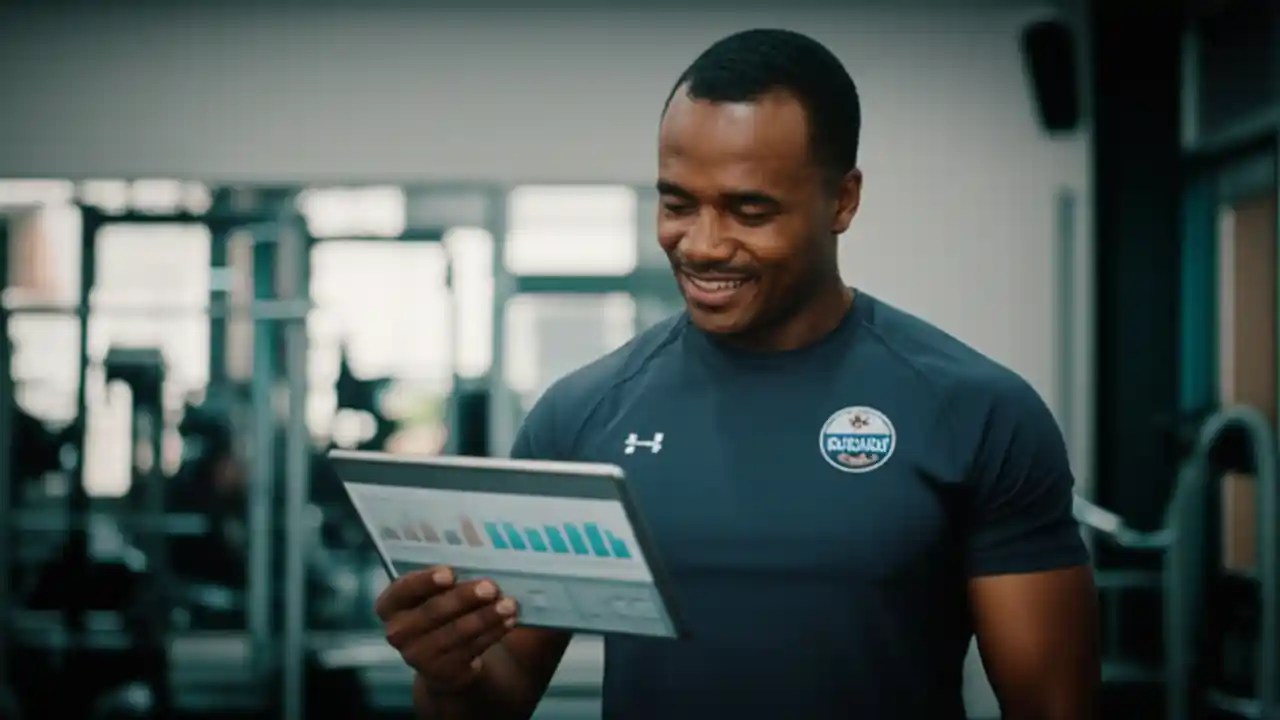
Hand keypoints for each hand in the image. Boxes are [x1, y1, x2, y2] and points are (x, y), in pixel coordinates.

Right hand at [375, 565, 518, 692]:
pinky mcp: (442, 671)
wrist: (442, 654)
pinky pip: (470, 649)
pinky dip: (492, 633)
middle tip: (491, 587)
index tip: (450, 573)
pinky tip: (508, 621)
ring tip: (509, 604)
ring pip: (456, 633)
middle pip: (433, 612)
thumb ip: (445, 577)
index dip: (425, 581)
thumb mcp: (434, 592)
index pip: (403, 590)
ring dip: (485, 617)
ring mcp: (418, 655)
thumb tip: (478, 549)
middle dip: (464, 598)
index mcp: (390, 604)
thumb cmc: (440, 606)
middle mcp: (398, 632)